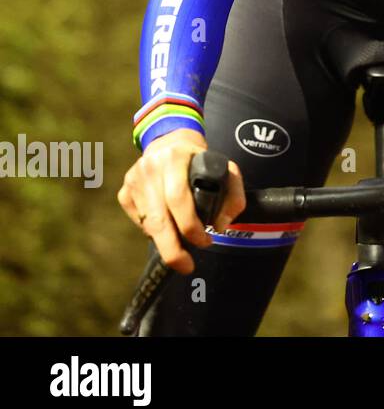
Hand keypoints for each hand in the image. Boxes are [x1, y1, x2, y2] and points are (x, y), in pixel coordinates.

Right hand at [117, 128, 245, 273]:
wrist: (169, 142)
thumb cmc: (200, 160)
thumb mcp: (225, 168)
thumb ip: (233, 195)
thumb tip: (220, 225)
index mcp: (174, 159)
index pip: (178, 199)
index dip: (191, 226)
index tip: (206, 240)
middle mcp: (149, 169)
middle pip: (157, 218)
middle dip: (172, 248)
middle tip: (186, 266)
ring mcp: (133, 181)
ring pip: (147, 223)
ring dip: (165, 242)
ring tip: (182, 250)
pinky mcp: (124, 192)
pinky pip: (139, 221)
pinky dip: (153, 231)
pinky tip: (167, 227)